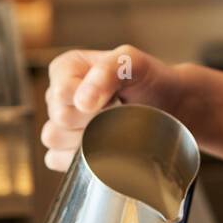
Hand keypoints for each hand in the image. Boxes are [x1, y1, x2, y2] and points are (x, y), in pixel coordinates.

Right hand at [41, 43, 182, 170]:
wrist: (168, 108)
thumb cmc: (149, 81)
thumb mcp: (133, 63)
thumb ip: (107, 71)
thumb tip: (81, 102)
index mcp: (66, 69)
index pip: (61, 93)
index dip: (89, 100)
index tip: (115, 97)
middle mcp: (58, 95)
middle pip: (59, 118)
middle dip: (92, 119)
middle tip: (117, 112)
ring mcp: (59, 124)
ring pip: (54, 139)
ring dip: (86, 138)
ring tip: (111, 128)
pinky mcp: (64, 150)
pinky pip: (56, 159)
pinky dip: (79, 158)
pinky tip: (101, 147)